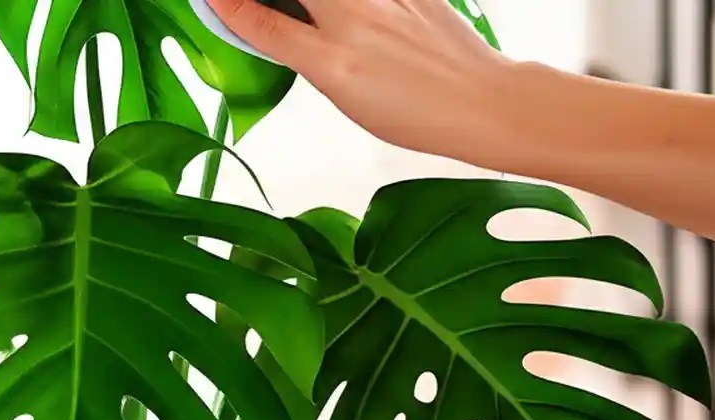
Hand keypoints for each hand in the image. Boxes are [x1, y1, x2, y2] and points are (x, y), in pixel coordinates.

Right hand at [205, 0, 516, 164]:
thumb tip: (282, 27)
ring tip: (309, 11)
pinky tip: (357, 14)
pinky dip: (352, 3)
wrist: (484, 101)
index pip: (264, 26)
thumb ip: (309, 57)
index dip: (229, 7)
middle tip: (258, 4)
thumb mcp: (347, 98)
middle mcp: (355, 20)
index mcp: (334, 62)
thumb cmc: (416, 113)